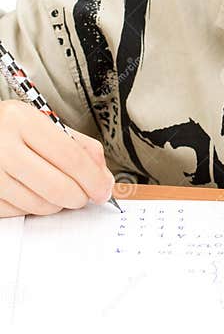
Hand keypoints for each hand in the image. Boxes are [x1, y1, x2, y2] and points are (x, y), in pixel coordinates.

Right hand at [0, 100, 114, 217]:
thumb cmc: (11, 127)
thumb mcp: (43, 123)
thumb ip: (77, 145)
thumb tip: (103, 177)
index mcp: (22, 121)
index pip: (70, 157)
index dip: (94, 178)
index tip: (103, 189)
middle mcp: (3, 147)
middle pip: (58, 187)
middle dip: (80, 197)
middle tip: (85, 195)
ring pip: (40, 205)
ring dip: (58, 204)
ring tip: (57, 188)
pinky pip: (20, 213)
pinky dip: (34, 207)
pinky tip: (34, 191)